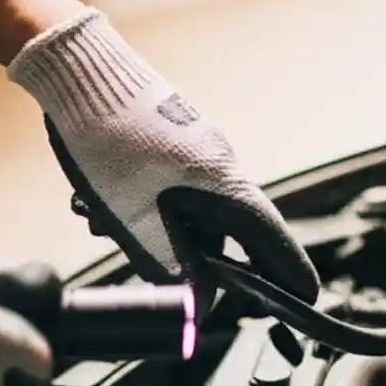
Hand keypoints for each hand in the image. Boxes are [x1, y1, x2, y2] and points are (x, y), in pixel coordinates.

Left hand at [8, 9, 319, 304]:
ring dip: (143, 230)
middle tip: (143, 263)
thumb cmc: (113, 148)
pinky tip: (95, 202)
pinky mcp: (172, 145)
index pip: (274, 244)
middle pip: (221, 236)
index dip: (289, 277)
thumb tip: (198, 309)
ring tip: (101, 221)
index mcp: (229, 190)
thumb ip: (173, 270)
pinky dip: (135, 206)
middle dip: (178, 257)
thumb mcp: (139, 223)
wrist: (79, 76)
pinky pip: (164, 191)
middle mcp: (222, 170)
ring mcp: (197, 155)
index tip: (305, 300)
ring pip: (182, 215)